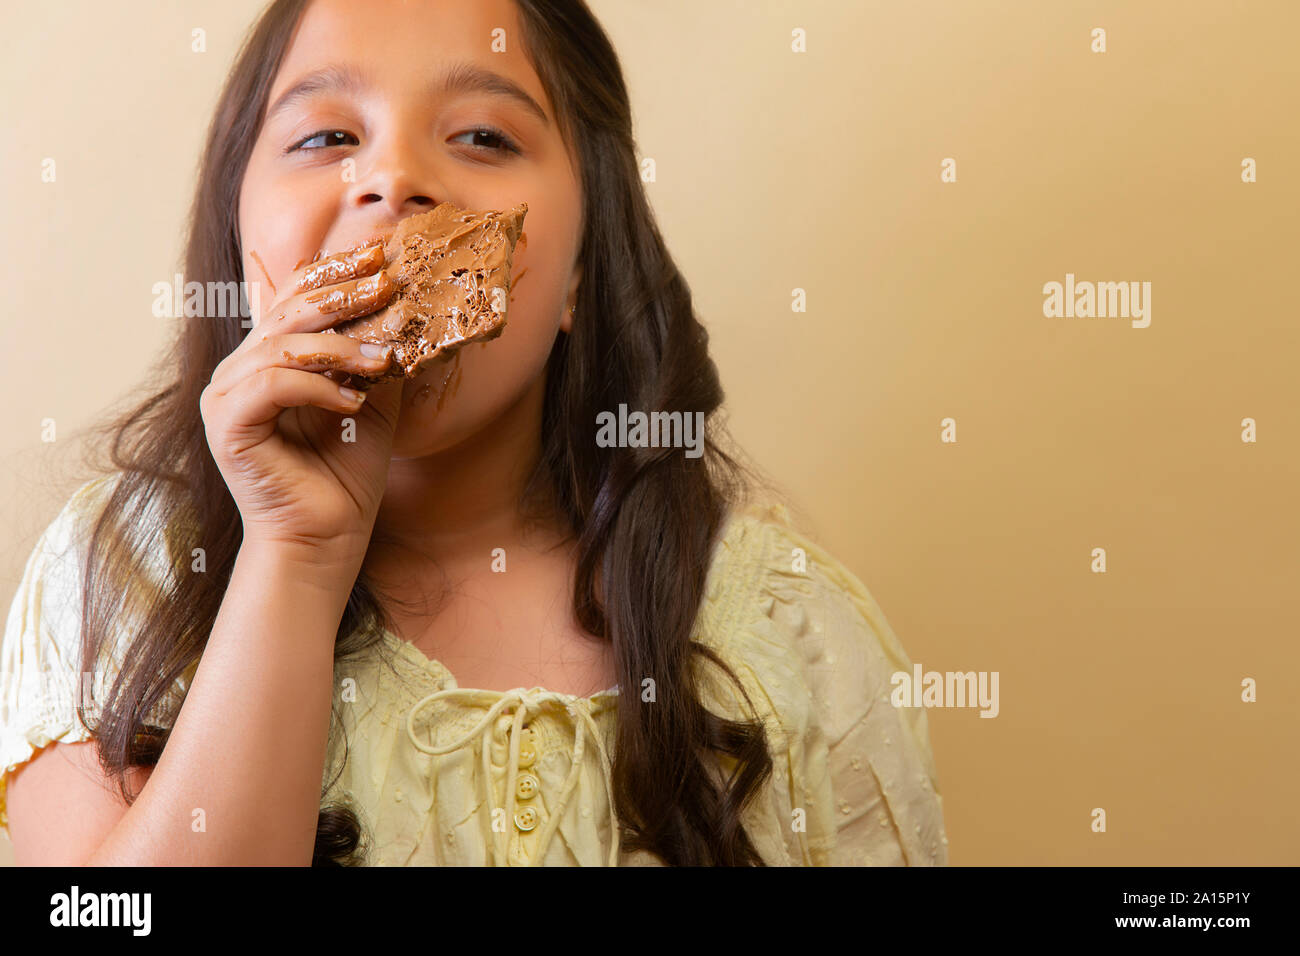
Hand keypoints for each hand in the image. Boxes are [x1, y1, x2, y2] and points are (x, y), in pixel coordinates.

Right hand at [201, 239, 402, 567]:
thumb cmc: (347, 475)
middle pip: (288, 311)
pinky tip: (353, 404)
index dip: (336, 271)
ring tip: (383, 362)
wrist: (326, 538)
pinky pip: (272, 385)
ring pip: (282, 345)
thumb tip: (407, 307)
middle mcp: (240, 370)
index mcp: (269, 358)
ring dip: (340, 348)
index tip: (382, 255)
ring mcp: (226, 396)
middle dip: (344, 294)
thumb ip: (375, 356)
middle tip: (390, 286)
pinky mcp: (226, 425)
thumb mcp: (373, 401)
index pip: (297, 296)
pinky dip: (317, 388)